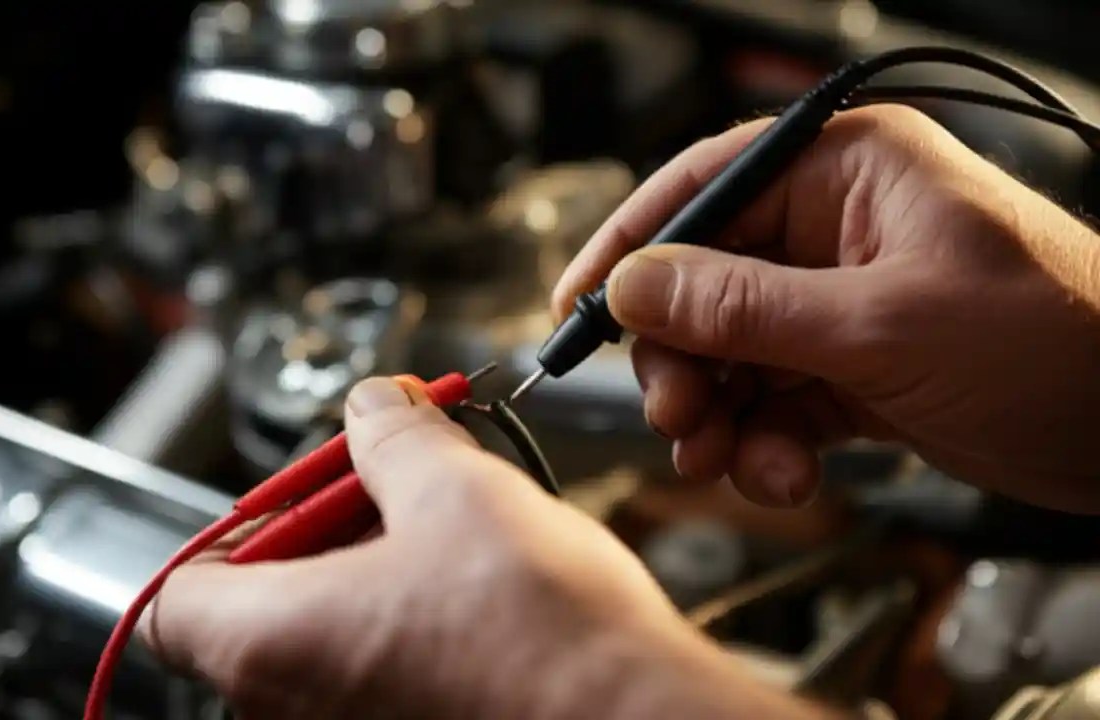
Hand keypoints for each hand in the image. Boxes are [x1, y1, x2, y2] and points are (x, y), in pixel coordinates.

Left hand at [142, 378, 827, 718]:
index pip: (172, 596)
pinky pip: (383, 675)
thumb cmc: (540, 638)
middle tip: (397, 485)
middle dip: (326, 533)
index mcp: (264, 644)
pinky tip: (482, 586)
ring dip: (377, 573)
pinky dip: (412, 623)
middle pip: (262, 609)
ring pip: (331, 641)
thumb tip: (373, 403)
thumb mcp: (454, 488)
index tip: (302, 492)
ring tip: (454, 526)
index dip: (231, 531)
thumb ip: (392, 434)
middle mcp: (290, 710)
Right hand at [554, 104, 1099, 512]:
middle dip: (683, 358)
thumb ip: (743, 308)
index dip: (632, 246)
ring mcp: (843, 301)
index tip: (578, 305)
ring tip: (727, 461)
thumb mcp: (879, 326)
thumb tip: (636, 285)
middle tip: (677, 414)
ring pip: (732, 352)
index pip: (704, 187)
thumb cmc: (1055, 343)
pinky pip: (773, 399)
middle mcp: (837, 228)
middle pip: (705, 283)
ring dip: (718, 414)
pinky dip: (763, 443)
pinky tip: (782, 475)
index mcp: (848, 172)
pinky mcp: (854, 367)